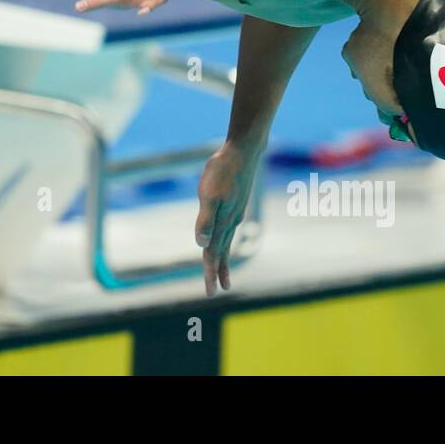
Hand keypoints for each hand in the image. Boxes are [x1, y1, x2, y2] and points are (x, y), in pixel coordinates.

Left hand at [195, 145, 259, 294]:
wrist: (243, 151)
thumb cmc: (222, 171)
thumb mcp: (208, 194)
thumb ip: (205, 219)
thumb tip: (201, 244)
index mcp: (223, 222)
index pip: (214, 253)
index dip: (211, 273)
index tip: (210, 292)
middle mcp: (231, 221)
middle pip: (221, 252)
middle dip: (217, 272)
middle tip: (214, 292)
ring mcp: (234, 213)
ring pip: (226, 242)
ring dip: (223, 260)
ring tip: (222, 276)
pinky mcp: (235, 205)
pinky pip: (229, 231)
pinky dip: (225, 243)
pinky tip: (223, 241)